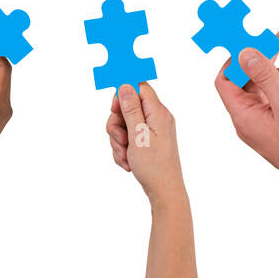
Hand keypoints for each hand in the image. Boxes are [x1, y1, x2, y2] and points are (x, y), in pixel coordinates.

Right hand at [106, 83, 185, 205]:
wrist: (164, 192)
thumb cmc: (154, 165)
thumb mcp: (138, 135)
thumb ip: (131, 109)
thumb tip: (125, 85)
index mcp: (158, 113)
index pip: (139, 88)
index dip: (124, 94)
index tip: (114, 109)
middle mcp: (157, 118)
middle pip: (128, 107)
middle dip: (117, 124)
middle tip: (120, 139)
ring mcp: (153, 131)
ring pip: (125, 125)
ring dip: (118, 140)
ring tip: (124, 155)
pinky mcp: (148, 142)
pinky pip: (129, 138)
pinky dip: (124, 149)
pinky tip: (127, 162)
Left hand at [213, 27, 278, 217]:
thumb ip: (266, 76)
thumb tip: (245, 52)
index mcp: (242, 116)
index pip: (225, 80)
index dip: (236, 58)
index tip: (253, 40)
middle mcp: (247, 120)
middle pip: (246, 80)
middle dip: (265, 58)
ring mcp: (262, 125)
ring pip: (262, 89)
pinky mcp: (276, 127)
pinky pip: (273, 100)